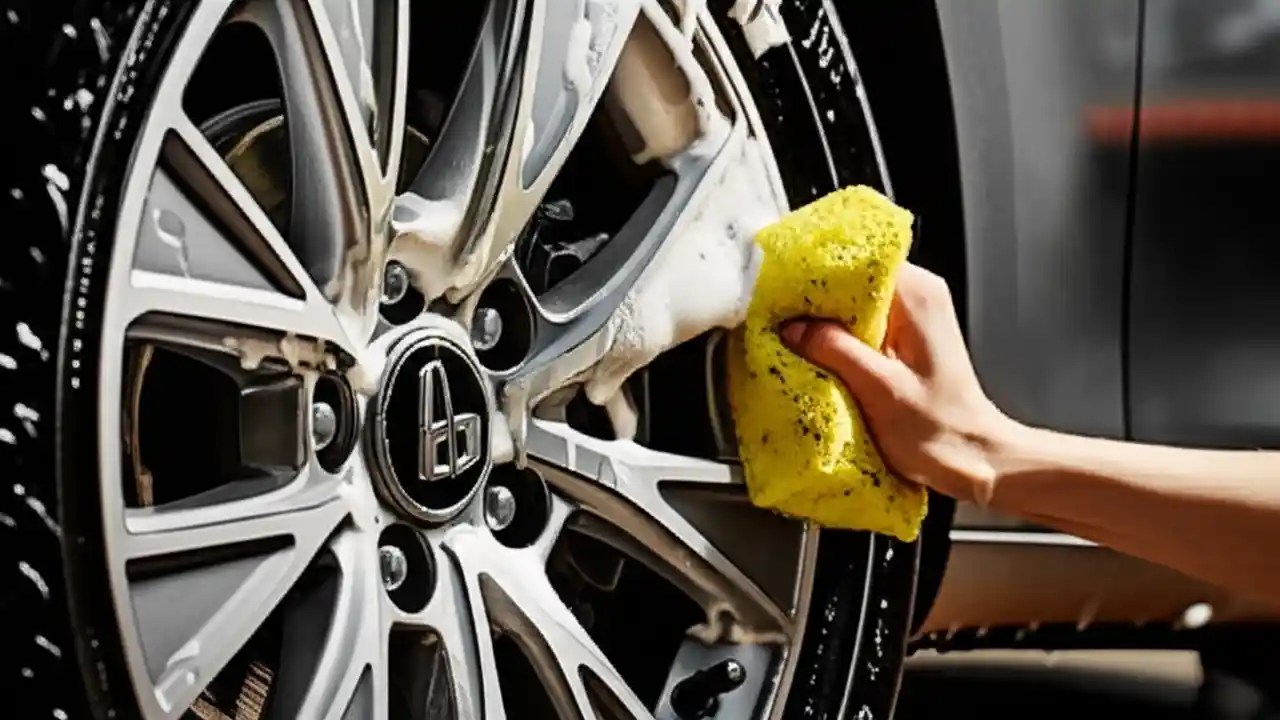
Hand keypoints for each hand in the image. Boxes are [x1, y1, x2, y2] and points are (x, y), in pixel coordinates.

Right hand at [779, 264, 1015, 505]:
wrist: (973, 458)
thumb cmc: (939, 429)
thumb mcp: (879, 388)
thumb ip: (834, 350)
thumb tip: (792, 328)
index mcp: (917, 296)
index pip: (857, 257)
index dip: (815, 269)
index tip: (781, 284)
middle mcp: (918, 296)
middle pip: (851, 276)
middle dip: (814, 296)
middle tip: (779, 315)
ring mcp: (912, 315)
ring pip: (852, 301)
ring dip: (823, 318)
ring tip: (791, 334)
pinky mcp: (904, 337)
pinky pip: (860, 323)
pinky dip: (836, 335)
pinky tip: (815, 351)